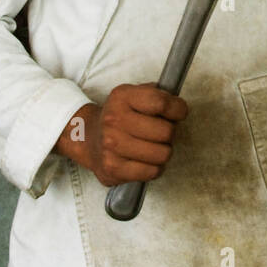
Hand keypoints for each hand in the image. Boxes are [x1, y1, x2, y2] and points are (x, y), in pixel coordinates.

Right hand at [60, 84, 188, 186]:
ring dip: (163, 151)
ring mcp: (111, 146)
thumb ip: (159, 94)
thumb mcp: (136, 94)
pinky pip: (152, 172)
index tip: (178, 113)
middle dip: (169, 133)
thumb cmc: (122, 115)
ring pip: (162, 154)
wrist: (87, 137)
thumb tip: (179, 107)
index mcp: (122, 97)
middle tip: (160, 133)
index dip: (178, 109)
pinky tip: (146, 160)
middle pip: (166, 132)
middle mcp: (113, 120)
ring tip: (153, 146)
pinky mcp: (112, 169)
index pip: (161, 103)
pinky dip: (154, 168)